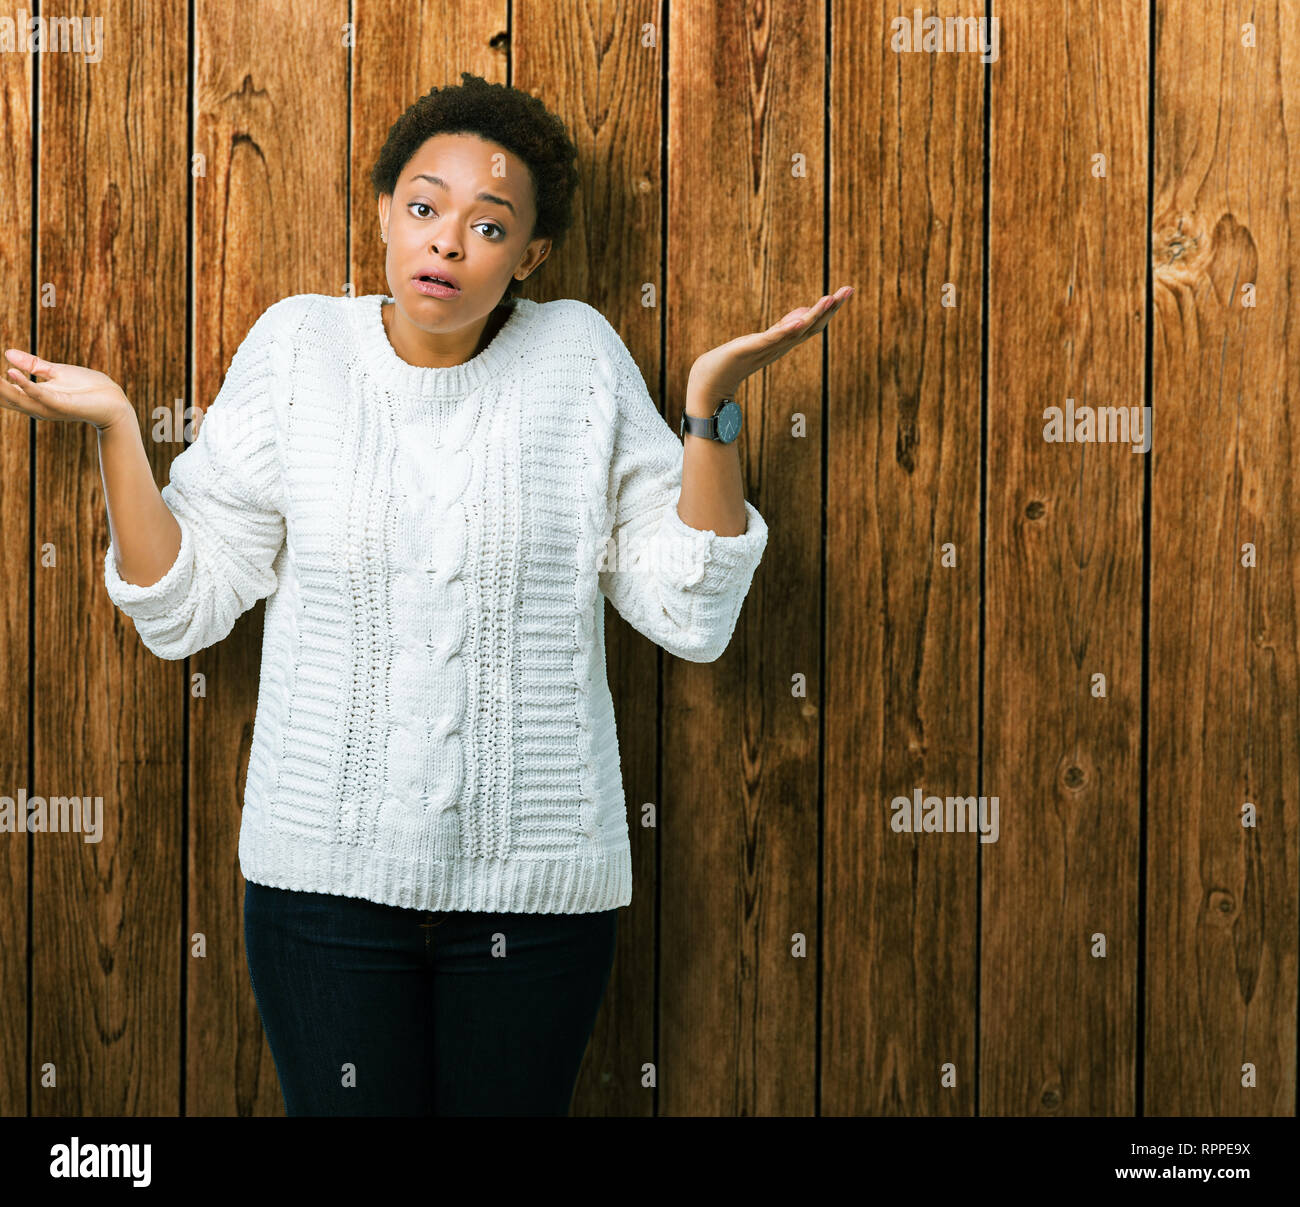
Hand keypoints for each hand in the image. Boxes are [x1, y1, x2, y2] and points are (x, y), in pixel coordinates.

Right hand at [0, 348, 133, 431]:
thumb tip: (6, 354)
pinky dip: (24, 384)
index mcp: (32, 396)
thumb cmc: (89, 389)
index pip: (1, 390)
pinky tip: (10, 372)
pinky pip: (39, 394)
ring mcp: (48, 406)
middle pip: (2, 396)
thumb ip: (31, 365)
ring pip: (16, 396)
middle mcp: (35, 405)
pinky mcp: (61, 404)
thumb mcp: (55, 372)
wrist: (114, 401)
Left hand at [688, 285, 854, 403]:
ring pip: (796, 331)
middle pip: (811, 327)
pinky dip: (787, 330)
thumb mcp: (762, 339)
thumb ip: (783, 328)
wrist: (709, 382)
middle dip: (830, 308)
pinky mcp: (750, 350)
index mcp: (782, 343)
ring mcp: (766, 349)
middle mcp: (779, 347)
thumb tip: (804, 313)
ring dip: (814, 315)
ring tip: (830, 299)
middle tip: (848, 290)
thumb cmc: (733, 361)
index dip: (830, 308)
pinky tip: (800, 320)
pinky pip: (772, 339)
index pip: (812, 324)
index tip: (847, 291)